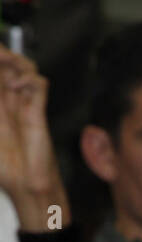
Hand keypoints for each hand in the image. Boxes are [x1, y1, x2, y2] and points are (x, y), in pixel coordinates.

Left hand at [0, 49, 61, 208]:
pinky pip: (38, 84)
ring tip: (6, 69)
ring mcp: (24, 104)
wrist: (27, 186)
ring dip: (14, 62)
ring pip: (23, 67)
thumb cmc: (7, 170)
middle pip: (6, 64)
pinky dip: (30, 78)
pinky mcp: (38, 111)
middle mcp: (7, 101)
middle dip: (1, 55)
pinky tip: (19, 86)